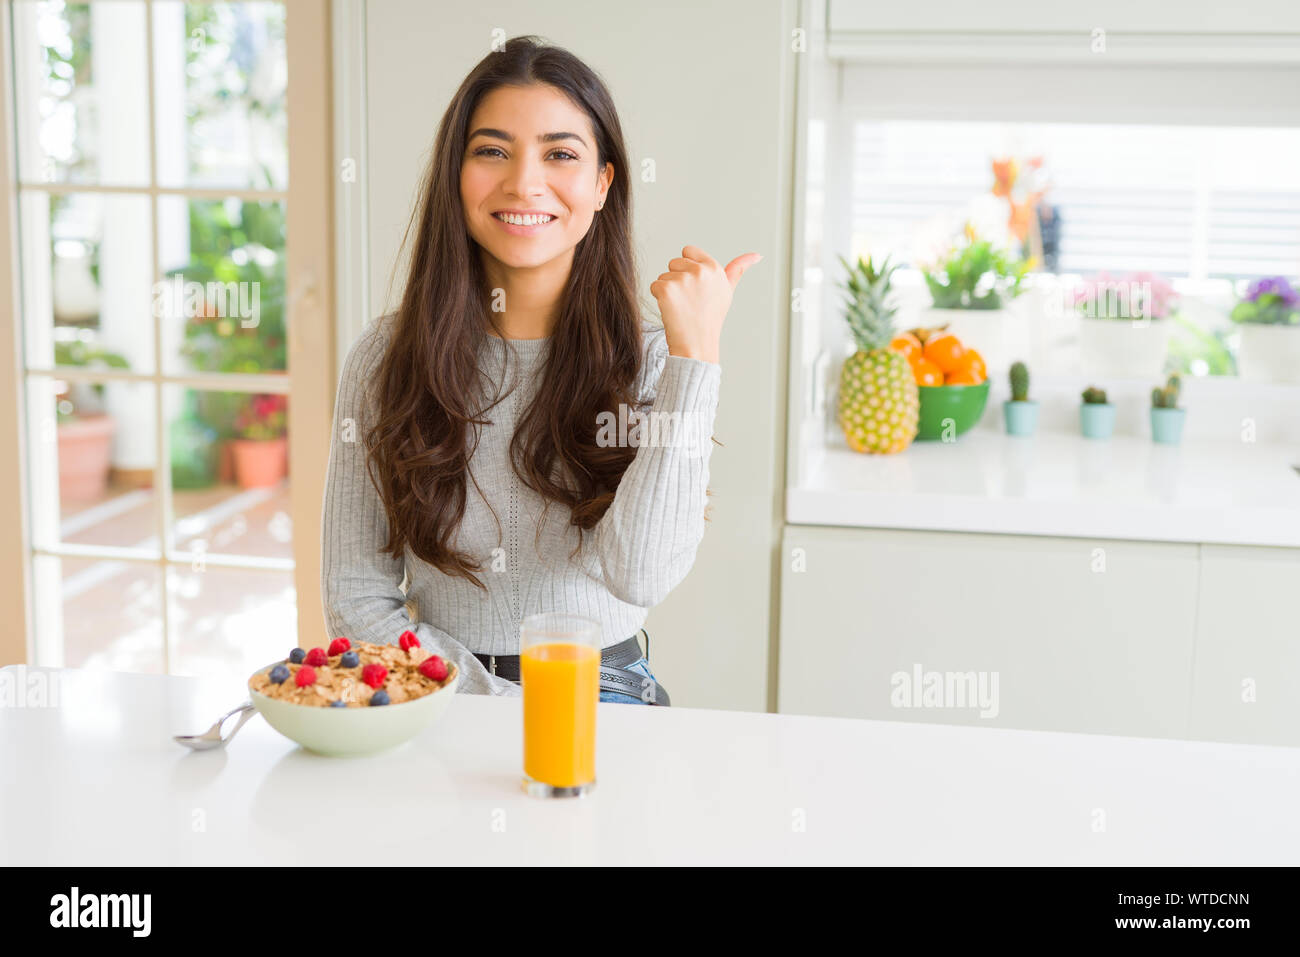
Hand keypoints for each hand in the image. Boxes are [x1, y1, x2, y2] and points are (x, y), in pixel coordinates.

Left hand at [649, 246, 761, 363]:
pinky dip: (659, 299)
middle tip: (689, 301)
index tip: (695, 288)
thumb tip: (758, 255)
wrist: (697, 345)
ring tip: (682, 307)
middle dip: (678, 279)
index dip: (688, 268)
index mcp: (714, 268)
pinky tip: (672, 311)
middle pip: (674, 263)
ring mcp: (682, 280)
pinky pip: (655, 286)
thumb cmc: (711, 319)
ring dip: (668, 290)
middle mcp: (700, 271)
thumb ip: (738, 269)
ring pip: (664, 276)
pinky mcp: (666, 290)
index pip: (688, 251)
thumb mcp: (727, 291)